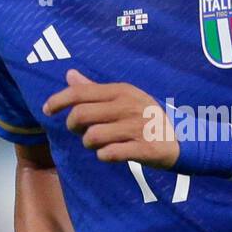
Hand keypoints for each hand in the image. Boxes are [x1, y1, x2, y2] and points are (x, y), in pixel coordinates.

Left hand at [43, 68, 178, 168]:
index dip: (58, 100)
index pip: (80, 93)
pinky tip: (110, 154)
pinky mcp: (143, 148)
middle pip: (81, 115)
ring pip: (92, 136)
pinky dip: (104, 156)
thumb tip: (69, 75)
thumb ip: (95, 89)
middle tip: (79, 132)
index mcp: (121, 91)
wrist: (184, 139)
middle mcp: (128, 106)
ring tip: (98, 144)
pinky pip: (110, 154)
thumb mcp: (125, 98)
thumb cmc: (147, 117)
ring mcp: (136, 127)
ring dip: (89, 144)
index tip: (47, 110)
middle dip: (73, 126)